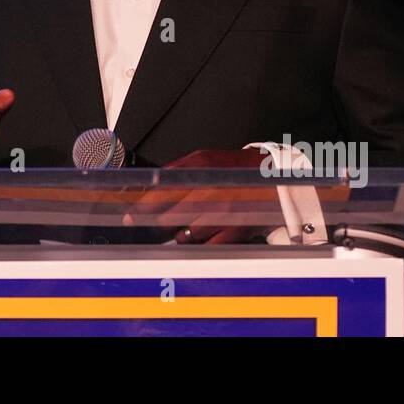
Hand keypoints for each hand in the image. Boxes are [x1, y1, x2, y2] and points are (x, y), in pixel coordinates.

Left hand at [122, 148, 267, 243]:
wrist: (274, 178)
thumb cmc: (237, 167)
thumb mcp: (204, 158)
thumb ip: (176, 169)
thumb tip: (151, 182)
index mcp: (199, 172)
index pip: (160, 194)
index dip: (142, 208)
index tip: (130, 217)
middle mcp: (208, 194)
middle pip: (168, 218)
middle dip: (158, 223)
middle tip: (153, 224)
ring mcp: (220, 215)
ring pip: (185, 235)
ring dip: (179, 234)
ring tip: (183, 226)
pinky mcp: (233, 232)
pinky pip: (206, 245)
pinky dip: (198, 243)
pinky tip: (199, 235)